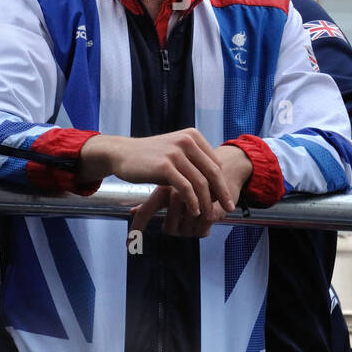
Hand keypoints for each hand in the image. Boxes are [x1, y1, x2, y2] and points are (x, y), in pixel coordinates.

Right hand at [127, 144, 251, 238]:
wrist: (122, 154)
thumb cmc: (150, 156)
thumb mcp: (175, 150)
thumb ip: (193, 159)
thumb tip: (215, 178)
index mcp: (192, 136)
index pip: (215, 163)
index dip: (222, 182)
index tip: (225, 197)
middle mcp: (186, 141)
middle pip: (212, 172)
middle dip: (222, 192)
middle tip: (229, 208)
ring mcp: (175, 153)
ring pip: (200, 182)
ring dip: (207, 202)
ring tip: (209, 215)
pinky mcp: (164, 166)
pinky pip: (185, 188)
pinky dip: (192, 202)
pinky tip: (194, 212)